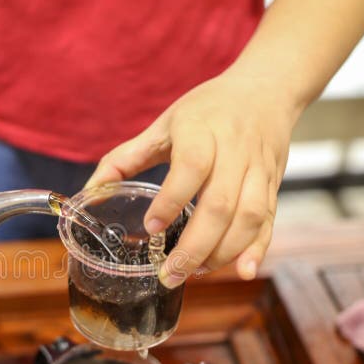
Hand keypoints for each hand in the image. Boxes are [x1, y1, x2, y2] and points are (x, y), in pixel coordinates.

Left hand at [86, 71, 297, 286]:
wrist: (265, 90)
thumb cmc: (208, 110)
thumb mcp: (163, 125)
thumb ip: (126, 158)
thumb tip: (89, 191)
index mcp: (201, 131)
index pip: (190, 167)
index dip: (171, 200)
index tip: (150, 227)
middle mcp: (235, 151)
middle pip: (219, 205)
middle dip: (194, 246)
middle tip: (168, 273)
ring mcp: (259, 170)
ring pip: (248, 217)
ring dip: (222, 252)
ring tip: (194, 272)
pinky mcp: (274, 185)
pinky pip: (269, 221)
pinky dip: (258, 249)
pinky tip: (243, 271)